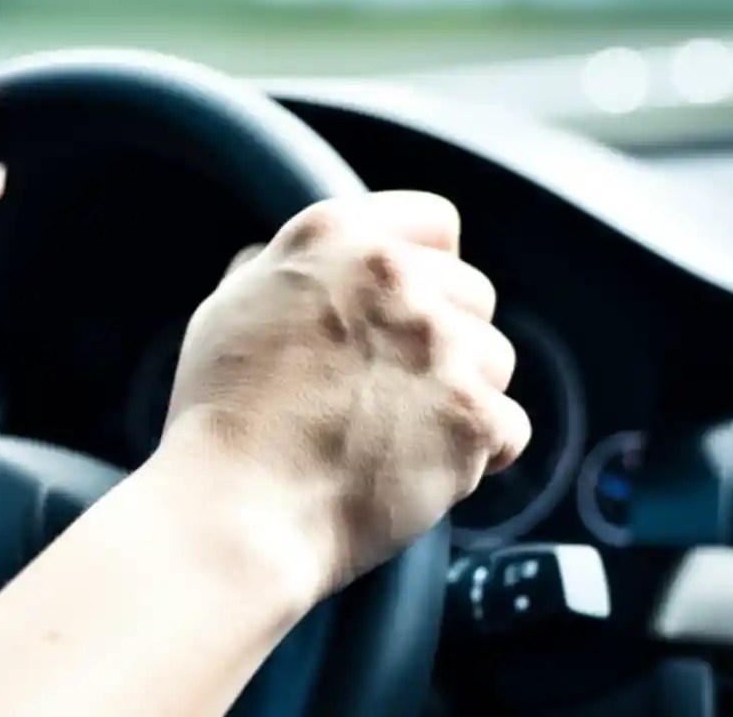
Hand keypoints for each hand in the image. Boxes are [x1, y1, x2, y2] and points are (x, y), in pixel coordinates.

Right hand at [158, 191, 530, 594]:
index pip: (435, 221)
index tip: (416, 305)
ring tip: (402, 434)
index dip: (431, 265)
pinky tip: (424, 468)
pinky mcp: (472, 414)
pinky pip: (510, 427)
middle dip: (447, 338)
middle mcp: (395, 277)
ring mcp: (440, 344)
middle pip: (473, 293)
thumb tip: (283, 264)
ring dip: (462, 395)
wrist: (237, 512)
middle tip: (394, 388)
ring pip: (496, 358)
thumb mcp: (227, 313)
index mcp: (335, 238)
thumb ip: (275, 274)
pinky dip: (478, 454)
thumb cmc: (223, 420)